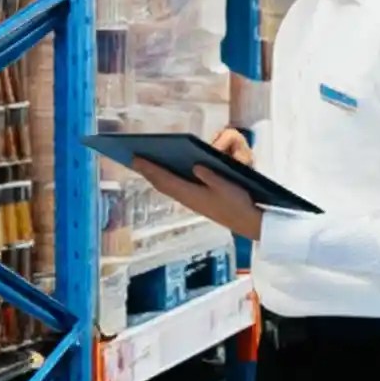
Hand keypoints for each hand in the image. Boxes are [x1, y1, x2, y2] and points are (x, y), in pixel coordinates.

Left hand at [130, 128, 262, 239]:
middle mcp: (187, 198)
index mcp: (191, 193)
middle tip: (133, 159)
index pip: (165, 179)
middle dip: (147, 171)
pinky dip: (166, 181)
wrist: (246, 222)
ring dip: (155, 177)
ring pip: (167, 188)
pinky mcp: (196, 203)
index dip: (149, 168)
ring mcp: (191, 202)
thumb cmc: (237, 202)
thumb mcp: (226, 185)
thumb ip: (210, 175)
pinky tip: (165, 176)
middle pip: (161, 184)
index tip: (134, 158)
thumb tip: (196, 166)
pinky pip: (175, 190)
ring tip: (144, 166)